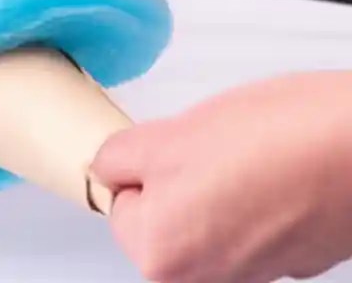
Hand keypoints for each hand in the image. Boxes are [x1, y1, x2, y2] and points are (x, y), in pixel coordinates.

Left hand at [92, 72, 351, 282]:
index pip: (119, 203)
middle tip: (215, 146)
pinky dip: (264, 195)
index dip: (143, 163)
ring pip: (213, 216)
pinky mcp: (295, 256)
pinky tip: (281, 170)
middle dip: (182, 177)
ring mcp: (256, 272)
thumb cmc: (282, 141)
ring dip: (224, 185)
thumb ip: (119, 157)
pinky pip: (258, 220)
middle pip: (165, 215)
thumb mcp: (167, 135)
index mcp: (162, 257)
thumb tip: (107, 166)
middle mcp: (206, 280)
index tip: (171, 146)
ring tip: (253, 155)